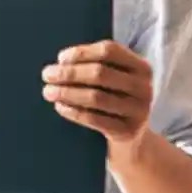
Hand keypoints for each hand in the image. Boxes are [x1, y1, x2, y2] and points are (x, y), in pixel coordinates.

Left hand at [42, 40, 153, 159]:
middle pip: (100, 73)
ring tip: (48, 92)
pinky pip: (94, 119)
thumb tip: (61, 62)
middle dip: (69, 73)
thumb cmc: (114, 101)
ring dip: (67, 92)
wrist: (132, 141)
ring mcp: (139, 111)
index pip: (109, 51)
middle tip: (46, 75)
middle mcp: (145, 87)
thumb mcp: (114, 80)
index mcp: (142, 67)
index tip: (60, 58)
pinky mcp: (128, 132)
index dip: (82, 52)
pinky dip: (73, 111)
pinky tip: (59, 107)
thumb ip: (95, 66)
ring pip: (95, 97)